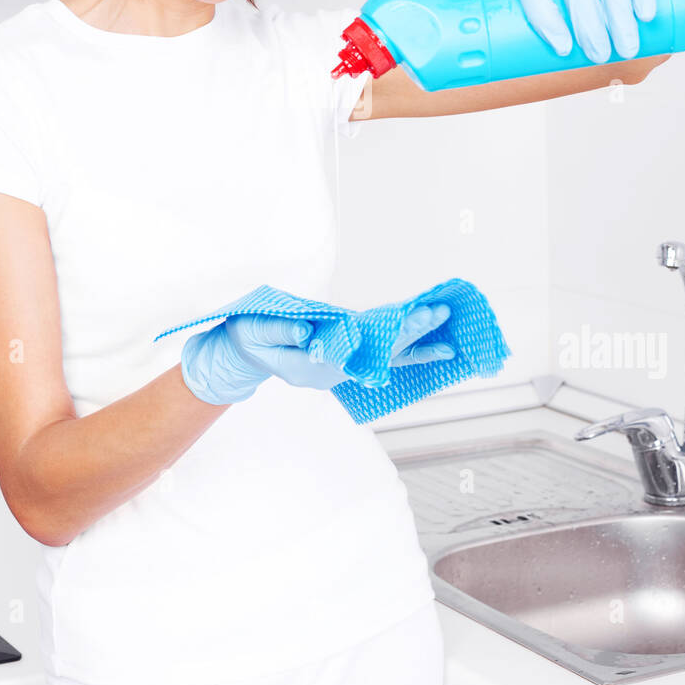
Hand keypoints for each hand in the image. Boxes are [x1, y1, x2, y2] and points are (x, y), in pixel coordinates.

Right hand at [180, 302, 455, 405]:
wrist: (241, 352)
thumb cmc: (247, 337)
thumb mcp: (256, 331)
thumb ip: (281, 333)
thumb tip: (308, 334)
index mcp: (313, 367)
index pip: (360, 352)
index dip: (387, 337)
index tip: (412, 321)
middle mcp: (332, 369)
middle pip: (378, 353)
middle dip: (409, 335)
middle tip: (438, 314)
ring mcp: (338, 363)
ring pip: (380, 354)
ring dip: (411, 341)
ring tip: (442, 328)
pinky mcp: (340, 352)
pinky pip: (374, 348)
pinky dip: (398, 342)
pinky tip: (423, 336)